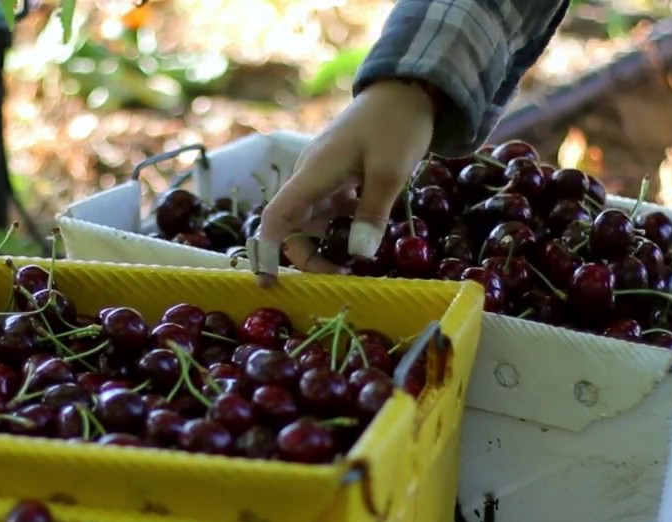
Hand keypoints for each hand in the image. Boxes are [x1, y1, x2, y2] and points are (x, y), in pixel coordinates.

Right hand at [255, 80, 435, 284]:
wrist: (405, 90)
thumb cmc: (395, 125)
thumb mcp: (390, 171)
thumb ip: (372, 213)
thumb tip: (358, 255)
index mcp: (314, 174)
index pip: (276, 217)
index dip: (266, 251)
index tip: (269, 281)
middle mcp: (310, 178)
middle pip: (292, 227)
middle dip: (309, 257)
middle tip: (343, 276)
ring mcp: (323, 177)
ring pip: (312, 222)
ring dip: (328, 246)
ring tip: (357, 264)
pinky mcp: (339, 178)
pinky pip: (331, 212)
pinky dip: (342, 230)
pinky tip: (367, 237)